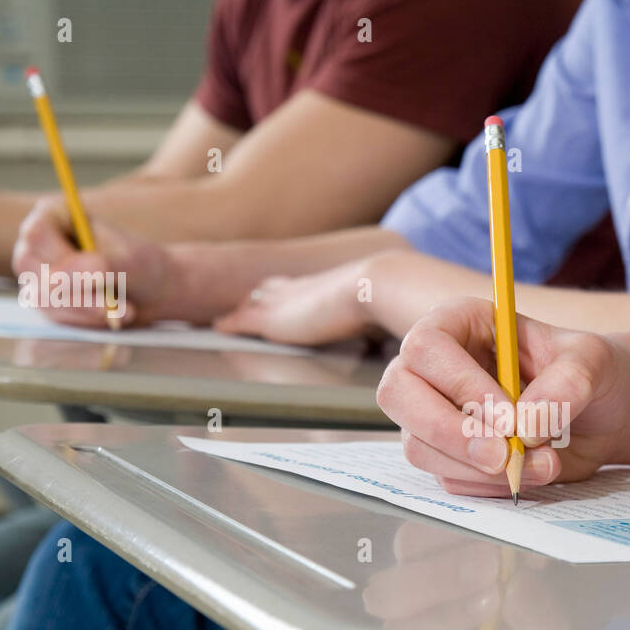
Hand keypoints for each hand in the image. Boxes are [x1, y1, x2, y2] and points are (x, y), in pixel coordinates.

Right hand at [11, 198, 180, 327]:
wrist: (154, 292)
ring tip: (126, 311)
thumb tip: (59, 278)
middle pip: (32, 268)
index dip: (61, 259)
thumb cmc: (143, 266)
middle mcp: (38, 244)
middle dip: (76, 292)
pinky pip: (53, 316)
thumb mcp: (130, 262)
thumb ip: (99, 266)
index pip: (37, 235)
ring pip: (42, 297)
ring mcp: (37, 274)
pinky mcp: (46, 301)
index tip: (98, 277)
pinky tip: (113, 318)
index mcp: (54, 215)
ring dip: (85, 310)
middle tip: (113, 305)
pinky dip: (85, 321)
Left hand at [213, 259, 382, 345]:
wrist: (380, 287)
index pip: (303, 287)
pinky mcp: (274, 318)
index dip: (291, 290)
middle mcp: (305, 289)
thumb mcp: (389, 311)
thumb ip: (390, 323)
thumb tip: (411, 342)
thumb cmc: (394, 300)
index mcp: (330, 287)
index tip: (279, 290)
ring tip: (228, 316)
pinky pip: (244, 318)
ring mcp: (287, 301)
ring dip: (243, 308)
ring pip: (256, 301)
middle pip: (276, 289)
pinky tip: (219, 326)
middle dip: (263, 294)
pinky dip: (232, 323)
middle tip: (248, 299)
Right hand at [376, 297, 629, 496]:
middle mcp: (435, 367)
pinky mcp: (448, 455)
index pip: (428, 347)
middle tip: (503, 457)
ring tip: (546, 463)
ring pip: (419, 446)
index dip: (461, 385)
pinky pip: (449, 478)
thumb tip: (526, 425)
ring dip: (478, 468)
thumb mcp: (591, 362)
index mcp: (459, 324)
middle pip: (399, 395)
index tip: (509, 419)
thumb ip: (566, 383)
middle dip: (450, 432)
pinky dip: (491, 485)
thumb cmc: (590, 372)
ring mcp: (434, 414)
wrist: (603, 414)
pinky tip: (535, 473)